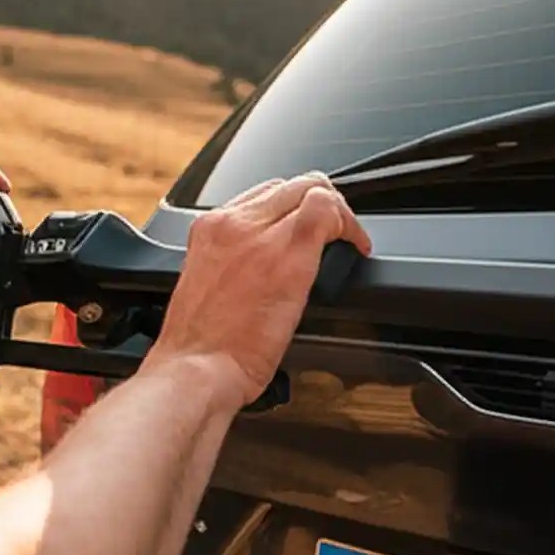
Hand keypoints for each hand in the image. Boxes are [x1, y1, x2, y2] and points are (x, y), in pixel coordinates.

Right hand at [143, 172, 371, 412]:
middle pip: (290, 185)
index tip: (302, 229)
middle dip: (319, 203)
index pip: (261, 194)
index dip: (290, 209)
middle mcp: (233, 222)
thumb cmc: (198, 347)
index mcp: (209, 230)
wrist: (196, 369)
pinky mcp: (290, 254)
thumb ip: (231, 264)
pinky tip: (357, 246)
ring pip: (312, 189)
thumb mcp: (206, 287)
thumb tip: (262, 265)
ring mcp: (261, 234)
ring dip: (337, 211)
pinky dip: (351, 226)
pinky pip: (328, 213)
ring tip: (348, 237)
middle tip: (335, 231)